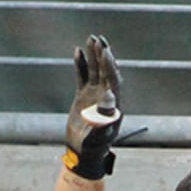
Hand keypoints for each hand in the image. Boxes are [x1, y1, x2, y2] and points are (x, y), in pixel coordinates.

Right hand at [63, 34, 123, 178]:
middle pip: (106, 71)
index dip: (109, 66)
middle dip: (103, 55)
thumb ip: (105, 116)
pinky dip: (80, 65)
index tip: (105, 52)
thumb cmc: (94, 145)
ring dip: (93, 56)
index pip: (113, 80)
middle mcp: (106, 96)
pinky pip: (82, 76)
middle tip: (99, 39)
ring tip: (90, 39)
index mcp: (114, 103)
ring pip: (94, 71)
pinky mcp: (83, 95)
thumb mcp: (100, 133)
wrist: (83, 152)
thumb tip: (110, 96)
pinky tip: (77, 52)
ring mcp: (94, 94)